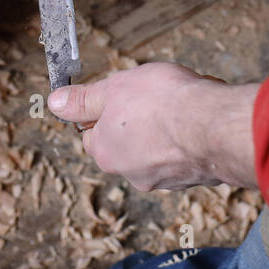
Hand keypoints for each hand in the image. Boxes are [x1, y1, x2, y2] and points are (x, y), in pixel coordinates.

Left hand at [47, 62, 259, 191]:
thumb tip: (55, 103)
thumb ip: (83, 99)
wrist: (213, 125)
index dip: (104, 110)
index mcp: (105, 151)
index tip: (120, 95)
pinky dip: (190, 136)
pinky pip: (186, 152)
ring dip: (168, 125)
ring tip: (184, 102)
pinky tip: (200, 117)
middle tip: (157, 93)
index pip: (92, 133)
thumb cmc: (162, 103)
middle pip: (127, 139)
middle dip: (140, 116)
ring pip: (159, 145)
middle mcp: (130, 173)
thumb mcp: (112, 89)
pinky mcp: (193, 178)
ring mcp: (164, 179)